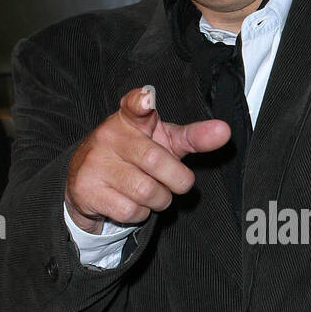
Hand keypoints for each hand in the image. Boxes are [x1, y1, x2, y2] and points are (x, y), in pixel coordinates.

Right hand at [65, 86, 230, 231]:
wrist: (86, 180)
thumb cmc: (135, 157)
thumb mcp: (164, 143)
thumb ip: (194, 138)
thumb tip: (225, 131)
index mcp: (130, 119)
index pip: (134, 105)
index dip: (141, 101)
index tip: (147, 98)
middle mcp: (109, 135)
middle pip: (157, 162)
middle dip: (176, 181)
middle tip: (174, 182)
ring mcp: (95, 162)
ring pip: (145, 191)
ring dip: (159, 200)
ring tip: (150, 191)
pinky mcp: (85, 188)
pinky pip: (130, 210)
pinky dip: (140, 213)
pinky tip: (131, 202)